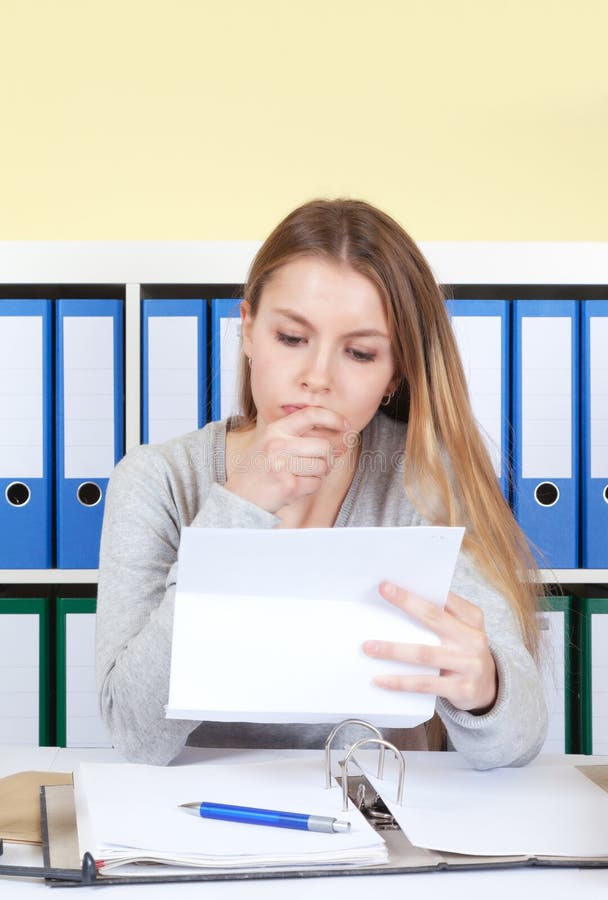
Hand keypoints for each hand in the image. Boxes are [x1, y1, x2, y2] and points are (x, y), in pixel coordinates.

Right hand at [225, 406, 350, 513]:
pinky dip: (310, 487)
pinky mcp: (288, 486)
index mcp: (275, 430)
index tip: (346, 425)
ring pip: (322, 466)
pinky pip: (315, 484)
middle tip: (318, 465)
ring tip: (300, 476)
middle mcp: (278, 444)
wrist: (238, 498)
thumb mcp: (270, 444)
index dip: (333, 418)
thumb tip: (339, 441)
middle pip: (324, 446)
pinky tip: (295, 487)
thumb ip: (299, 438)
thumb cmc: (258, 471)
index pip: (311, 414)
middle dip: (327, 458)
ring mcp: (282, 465)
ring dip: (318, 474)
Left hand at [363, 582, 497, 713]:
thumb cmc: (464, 651)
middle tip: (383, 591)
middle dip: (406, 603)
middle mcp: (473, 639)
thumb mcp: (462, 630)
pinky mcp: (461, 689)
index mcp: (472, 618)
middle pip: (434, 618)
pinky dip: (400, 681)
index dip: (418, 590)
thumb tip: (402, 599)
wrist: (489, 689)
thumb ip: (441, 615)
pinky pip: (424, 683)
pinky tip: (380, 680)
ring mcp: (469, 665)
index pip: (444, 598)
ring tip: (369, 647)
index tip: (390, 583)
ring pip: (424, 654)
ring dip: (393, 650)